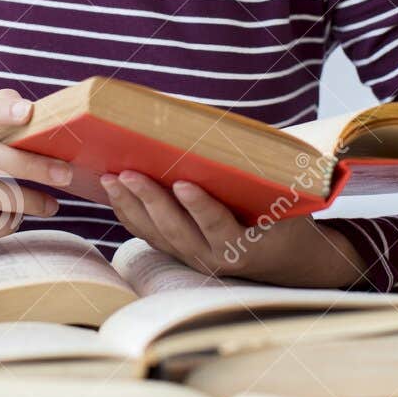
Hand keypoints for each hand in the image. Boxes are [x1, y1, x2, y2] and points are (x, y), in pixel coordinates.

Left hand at [100, 171, 363, 288]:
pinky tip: (114, 193)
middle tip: (128, 174)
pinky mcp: (180, 255)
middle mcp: (215, 258)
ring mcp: (194, 259)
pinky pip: (150, 236)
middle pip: (177, 230)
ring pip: (157, 235)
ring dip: (131, 207)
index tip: (183, 184)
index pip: (218, 225)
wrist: (286, 261)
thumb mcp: (283, 201)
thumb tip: (223, 135)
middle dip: (150, 201)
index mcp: (245, 245)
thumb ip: (257, 177)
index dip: (200, 207)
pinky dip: (130, 215)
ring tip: (111, 179)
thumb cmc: (285, 218)